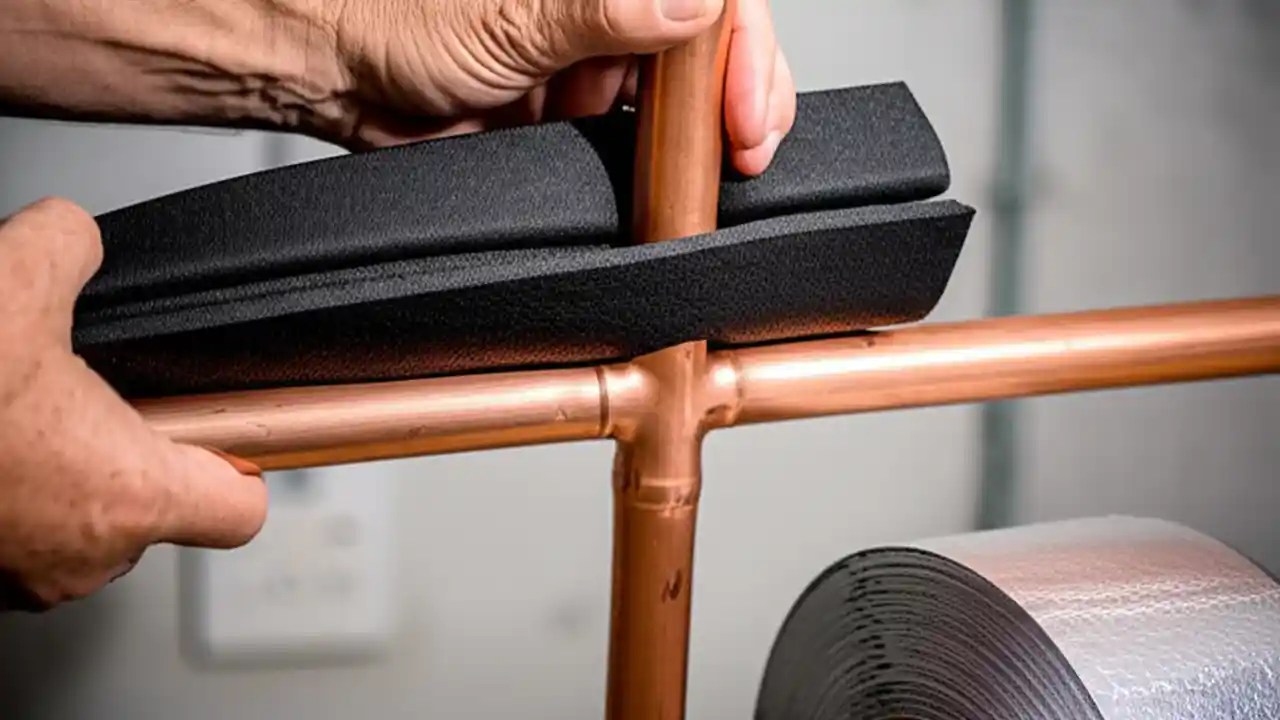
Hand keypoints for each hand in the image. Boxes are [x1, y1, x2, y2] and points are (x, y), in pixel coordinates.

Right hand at [0, 198, 267, 610]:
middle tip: (91, 395)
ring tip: (19, 410)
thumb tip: (71, 236)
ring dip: (59, 468)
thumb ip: (71, 247)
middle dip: (129, 447)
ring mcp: (18, 578)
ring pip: (78, 518)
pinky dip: (7, 487)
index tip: (226, 429)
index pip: (239, 507)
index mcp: (127, 495)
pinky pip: (16, 528)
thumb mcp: (12, 275)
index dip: (240, 460)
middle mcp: (82, 555)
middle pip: (155, 505)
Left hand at [322, 0, 794, 174]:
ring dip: (704, 130)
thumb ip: (599, 12)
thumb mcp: (504, 20)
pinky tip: (665, 173)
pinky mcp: (583, 108)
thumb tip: (691, 5)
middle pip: (714, 38)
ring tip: (700, 160)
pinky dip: (663, 157)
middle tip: (747, 144)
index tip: (745, 101)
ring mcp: (599, 54)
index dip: (743, 41)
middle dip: (743, 90)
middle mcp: (609, 4)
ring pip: (688, 89)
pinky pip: (645, 132)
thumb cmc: (396, 23)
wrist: (341, 81)